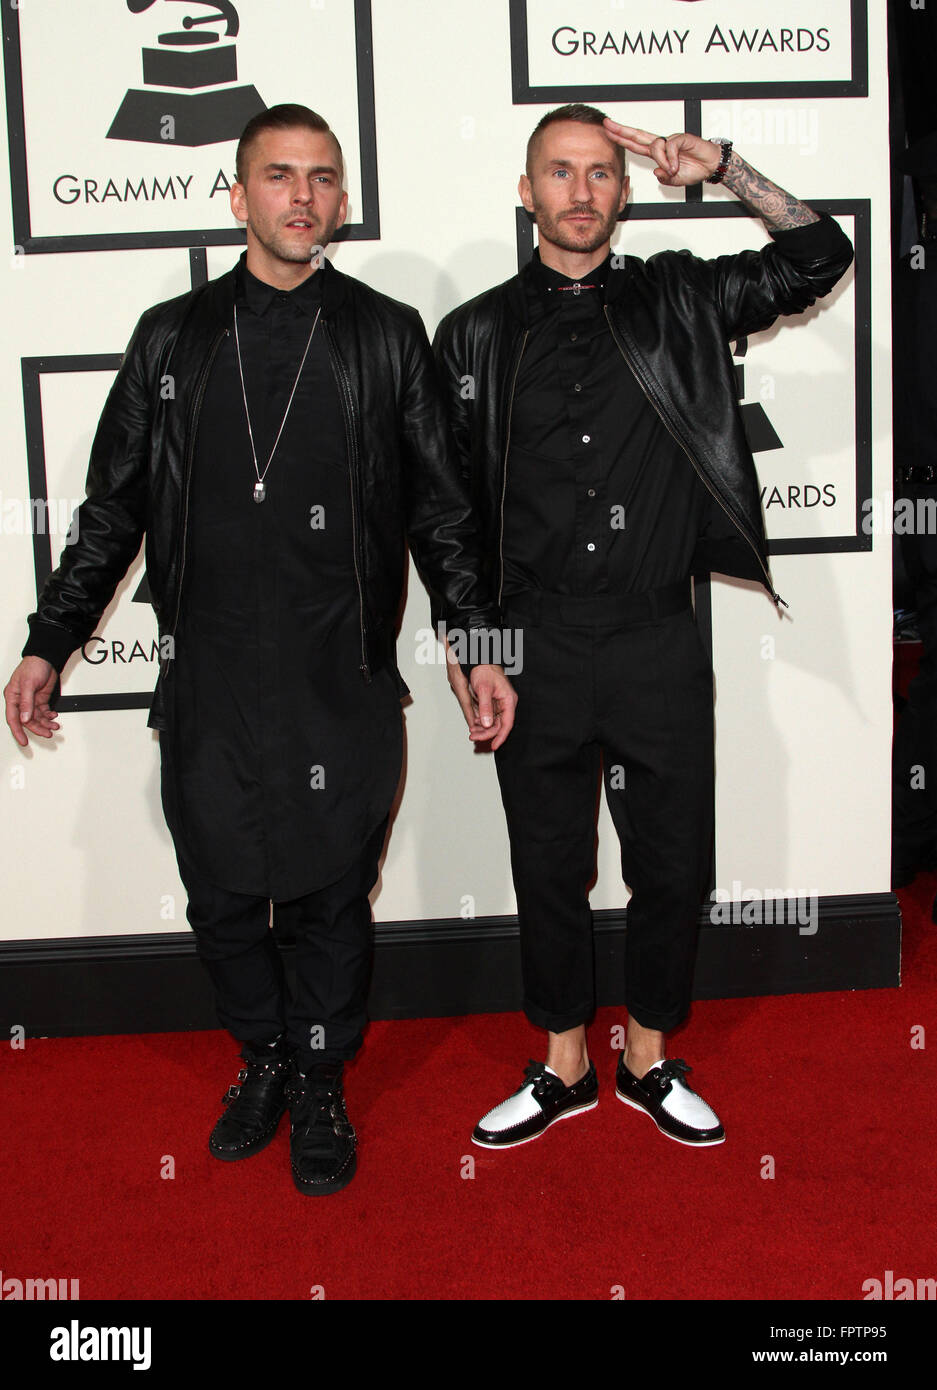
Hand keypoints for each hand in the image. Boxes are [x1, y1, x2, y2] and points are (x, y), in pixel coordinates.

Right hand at [4, 657, 60, 746]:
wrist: (46, 658)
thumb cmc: (33, 666)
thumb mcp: (28, 684)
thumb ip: (26, 703)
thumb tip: (25, 718)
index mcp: (12, 697)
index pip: (13, 719)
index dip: (18, 732)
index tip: (23, 741)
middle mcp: (21, 701)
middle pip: (28, 720)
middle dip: (38, 728)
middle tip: (47, 733)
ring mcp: (31, 701)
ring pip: (37, 717)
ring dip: (46, 722)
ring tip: (54, 726)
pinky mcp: (40, 699)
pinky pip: (44, 712)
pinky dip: (49, 716)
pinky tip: (54, 716)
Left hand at [444, 644, 516, 750]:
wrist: (479, 661)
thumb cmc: (485, 670)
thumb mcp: (483, 689)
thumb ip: (485, 707)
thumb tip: (486, 723)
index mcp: (508, 700)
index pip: (507, 723)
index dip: (501, 736)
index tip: (494, 745)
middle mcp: (505, 704)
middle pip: (498, 725)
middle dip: (486, 733)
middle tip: (473, 736)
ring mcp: (498, 704)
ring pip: (492, 723)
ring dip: (482, 729)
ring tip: (472, 732)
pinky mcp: (491, 704)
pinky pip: (487, 717)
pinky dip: (480, 722)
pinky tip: (473, 724)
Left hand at [603, 119, 722, 187]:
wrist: (711, 165)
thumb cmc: (695, 169)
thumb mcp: (675, 180)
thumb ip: (664, 178)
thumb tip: (656, 173)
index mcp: (658, 153)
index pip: (635, 144)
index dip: (622, 139)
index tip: (608, 133)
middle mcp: (662, 144)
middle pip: (638, 135)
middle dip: (622, 130)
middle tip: (607, 124)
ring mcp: (671, 140)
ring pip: (655, 146)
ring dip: (661, 160)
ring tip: (671, 170)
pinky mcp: (682, 138)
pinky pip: (670, 147)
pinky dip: (671, 158)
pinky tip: (676, 165)